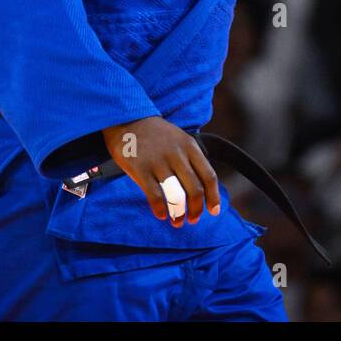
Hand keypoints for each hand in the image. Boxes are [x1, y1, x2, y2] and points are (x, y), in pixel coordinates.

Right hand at [101, 116, 221, 225]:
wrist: (126, 118)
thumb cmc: (155, 134)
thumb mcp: (179, 138)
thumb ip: (190, 159)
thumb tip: (202, 188)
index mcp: (189, 147)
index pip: (209, 176)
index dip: (213, 197)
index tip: (213, 211)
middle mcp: (177, 154)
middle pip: (195, 190)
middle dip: (196, 210)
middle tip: (192, 220)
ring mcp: (158, 162)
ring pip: (177, 196)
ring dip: (179, 214)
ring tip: (177, 222)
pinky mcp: (140, 169)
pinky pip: (155, 196)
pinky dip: (160, 209)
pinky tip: (161, 214)